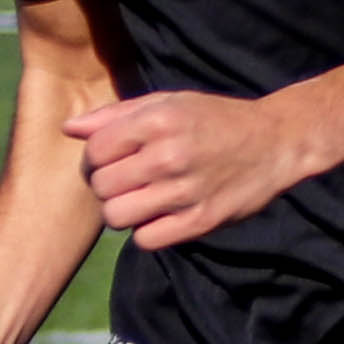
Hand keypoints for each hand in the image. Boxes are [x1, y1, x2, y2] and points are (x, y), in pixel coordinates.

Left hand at [66, 88, 314, 248]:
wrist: (275, 141)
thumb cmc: (214, 120)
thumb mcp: (168, 103)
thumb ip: (116, 115)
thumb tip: (68, 128)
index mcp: (158, 121)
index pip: (95, 151)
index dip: (96, 158)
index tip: (112, 160)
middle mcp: (169, 155)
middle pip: (102, 186)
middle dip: (108, 185)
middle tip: (127, 181)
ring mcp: (185, 191)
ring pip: (117, 216)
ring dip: (122, 212)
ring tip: (140, 200)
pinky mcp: (200, 221)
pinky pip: (145, 240)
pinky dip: (146, 232)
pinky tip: (159, 216)